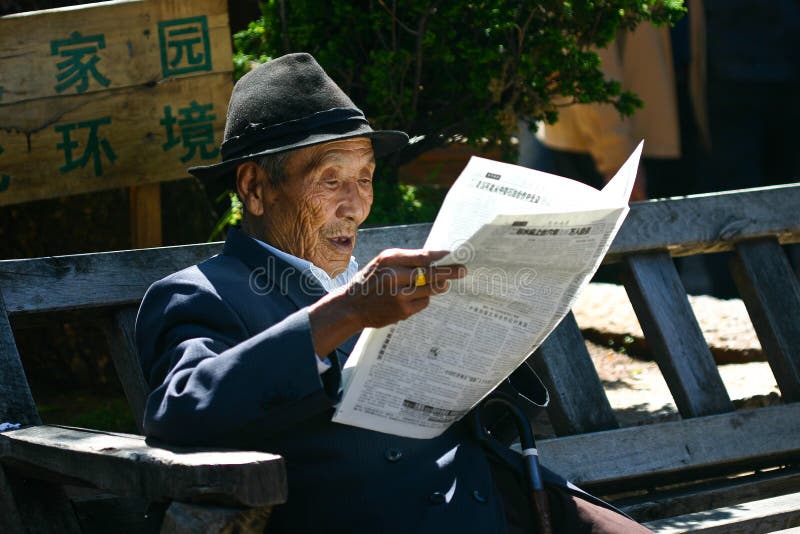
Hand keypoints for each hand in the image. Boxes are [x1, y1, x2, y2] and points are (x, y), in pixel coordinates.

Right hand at [308, 249, 465, 356]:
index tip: (456, 255)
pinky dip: (424, 299)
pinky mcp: (402, 310)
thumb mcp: (383, 263)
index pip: (423, 256)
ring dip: (439, 286)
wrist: (350, 306)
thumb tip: (436, 259)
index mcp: (390, 259)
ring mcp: (398, 294)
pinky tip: (415, 297)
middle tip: (463, 270)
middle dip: (450, 272)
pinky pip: (423, 302)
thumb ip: (406, 260)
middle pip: (431, 273)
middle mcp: (394, 275)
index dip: (442, 256)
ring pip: (430, 288)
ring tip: (444, 284)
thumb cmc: (370, 281)